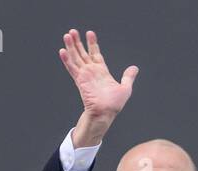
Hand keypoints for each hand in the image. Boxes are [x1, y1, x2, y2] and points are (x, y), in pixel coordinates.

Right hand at [60, 29, 137, 145]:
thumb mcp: (125, 88)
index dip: (92, 43)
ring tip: (67, 35)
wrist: (106, 113)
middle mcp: (92, 71)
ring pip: (76, 57)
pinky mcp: (80, 80)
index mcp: (102, 71)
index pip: (95, 53)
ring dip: (71, 46)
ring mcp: (85, 75)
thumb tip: (135, 68)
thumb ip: (128, 77)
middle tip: (73, 31)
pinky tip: (62, 50)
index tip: (90, 33)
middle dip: (78, 42)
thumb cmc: (115, 104)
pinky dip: (67, 60)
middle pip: (83, 53)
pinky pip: (72, 68)